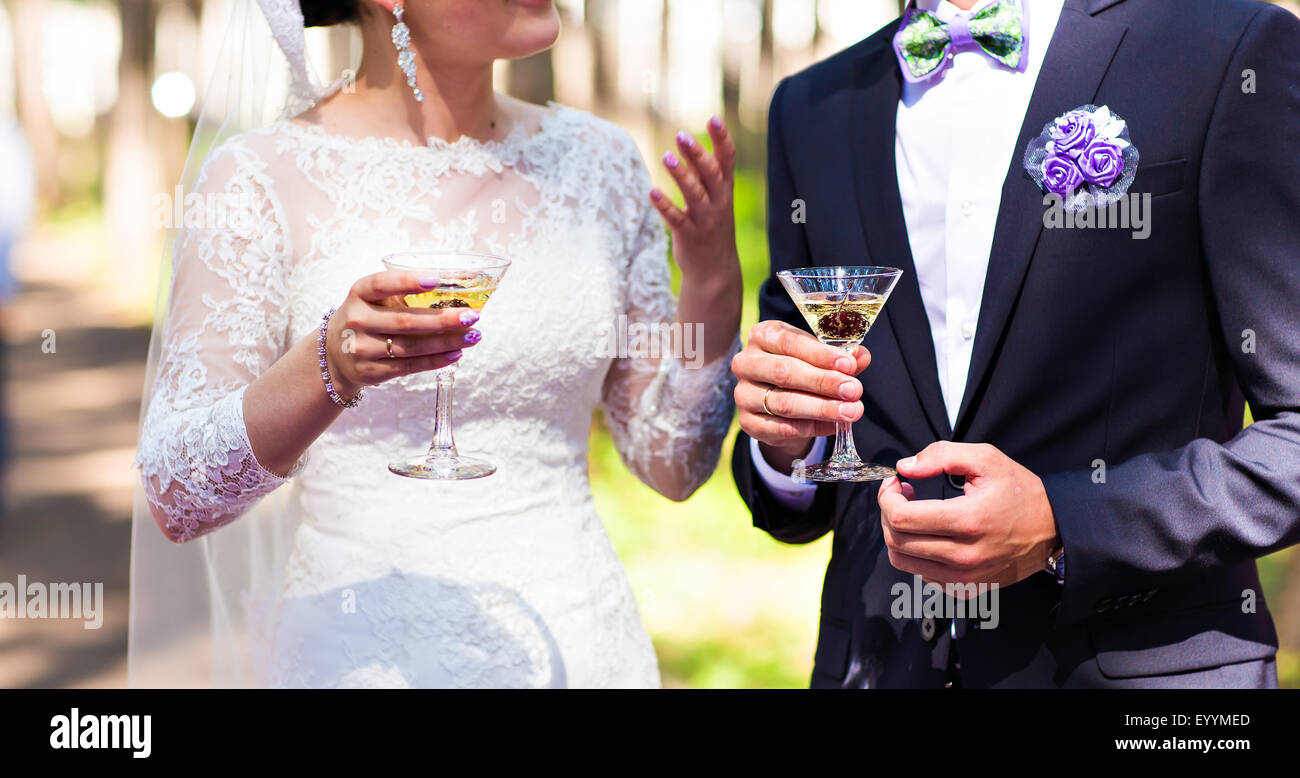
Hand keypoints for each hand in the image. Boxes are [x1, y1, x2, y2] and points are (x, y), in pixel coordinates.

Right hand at [326, 271, 481, 398]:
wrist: (335, 354)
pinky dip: (436, 360)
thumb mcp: (373, 300)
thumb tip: (456, 294)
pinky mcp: (371, 371)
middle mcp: (357, 320)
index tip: (436, 279)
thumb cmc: (367, 318)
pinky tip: (456, 353)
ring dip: (447, 342)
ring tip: (473, 336)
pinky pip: (409, 366)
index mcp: (358, 294)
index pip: (381, 284)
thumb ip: (402, 294)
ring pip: (411, 346)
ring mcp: (362, 348)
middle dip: (443, 319)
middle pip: (405, 320)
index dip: (407, 281)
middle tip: (472, 316)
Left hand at [649, 116, 739, 288]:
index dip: (722, 138)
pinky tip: (651, 192)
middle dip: (697, 153)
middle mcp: (718, 202)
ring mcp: (704, 219)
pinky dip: (664, 206)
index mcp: (725, 189)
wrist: (715, 270)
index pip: (727, 159)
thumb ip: (704, 173)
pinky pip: (676, 219)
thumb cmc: (712, 226)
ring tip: (665, 156)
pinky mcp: (689, 235)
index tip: (713, 118)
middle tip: (681, 135)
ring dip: (681, 175)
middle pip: (710, 173)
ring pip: (694, 194)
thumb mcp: (715, 198)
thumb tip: (689, 145)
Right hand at [731, 320, 870, 472]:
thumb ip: (840, 357)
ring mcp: (743, 394)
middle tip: (853, 390)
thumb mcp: (820, 357)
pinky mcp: (747, 422)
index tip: (849, 365)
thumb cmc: (801, 369)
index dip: (821, 355)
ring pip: (784, 403)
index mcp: (762, 335)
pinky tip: (833, 425)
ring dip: (822, 408)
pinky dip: (812, 427)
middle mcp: (746, 362)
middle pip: (784, 372)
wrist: (779, 404)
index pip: (789, 342)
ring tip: (851, 411)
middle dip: (823, 382)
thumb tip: (861, 356)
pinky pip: (782, 427)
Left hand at [878, 441, 1059, 591]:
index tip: (894, 482)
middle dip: (888, 513)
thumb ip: (942, 455)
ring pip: (902, 561)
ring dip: (898, 534)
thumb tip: (905, 467)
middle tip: (901, 495)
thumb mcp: (987, 459)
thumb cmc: (1021, 492)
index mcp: (967, 521)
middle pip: (896, 541)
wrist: (1054, 528)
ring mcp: (965, 577)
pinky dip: (916, 554)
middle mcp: (964, 556)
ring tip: (914, 514)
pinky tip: (931, 535)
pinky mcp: (966, 589)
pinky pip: (922, 574)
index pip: (901, 518)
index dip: (887, 497)